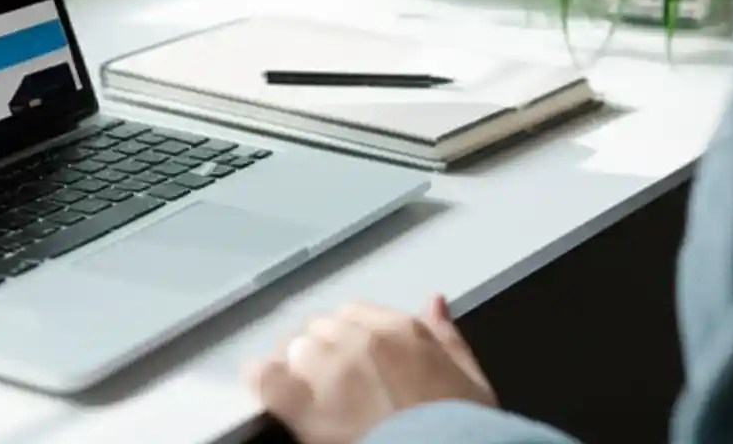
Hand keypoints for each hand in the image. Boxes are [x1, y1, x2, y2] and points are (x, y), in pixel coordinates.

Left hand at [243, 295, 496, 443]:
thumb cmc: (462, 430)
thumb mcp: (471, 381)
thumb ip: (448, 336)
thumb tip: (435, 301)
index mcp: (401, 331)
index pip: (353, 313)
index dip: (345, 337)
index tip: (347, 358)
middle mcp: (361, 340)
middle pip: (320, 330)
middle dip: (321, 352)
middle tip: (325, 382)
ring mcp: (328, 369)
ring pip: (295, 350)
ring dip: (298, 369)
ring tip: (306, 394)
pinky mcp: (301, 402)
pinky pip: (265, 376)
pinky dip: (261, 380)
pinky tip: (263, 386)